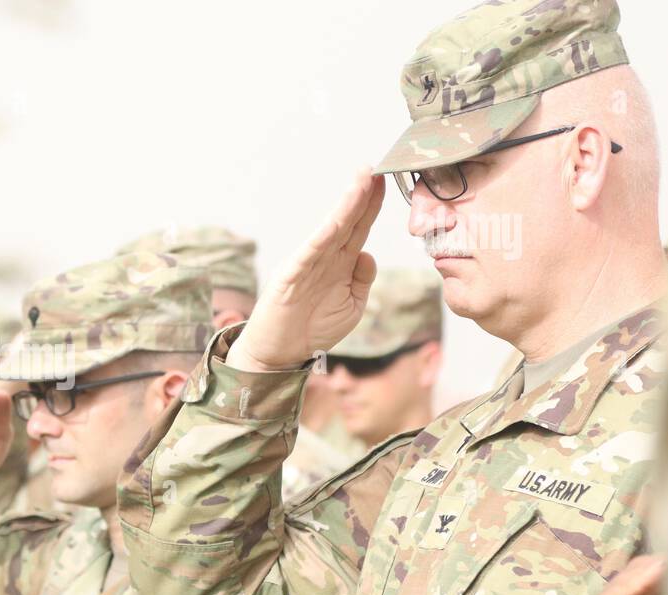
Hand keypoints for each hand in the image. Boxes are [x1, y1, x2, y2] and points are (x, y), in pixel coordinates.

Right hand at [227, 168, 383, 371]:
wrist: (279, 353)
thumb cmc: (313, 329)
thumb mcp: (352, 305)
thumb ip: (363, 280)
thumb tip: (367, 253)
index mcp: (340, 264)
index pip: (359, 227)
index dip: (373, 205)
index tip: (387, 180)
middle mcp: (324, 257)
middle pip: (347, 220)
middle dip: (363, 194)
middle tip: (377, 167)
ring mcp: (307, 264)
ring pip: (331, 228)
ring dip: (348, 204)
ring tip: (363, 180)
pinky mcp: (291, 276)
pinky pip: (311, 251)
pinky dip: (325, 233)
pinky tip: (339, 216)